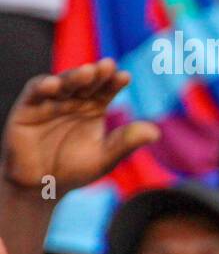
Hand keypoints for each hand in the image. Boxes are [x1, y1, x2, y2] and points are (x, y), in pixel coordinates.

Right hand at [1, 60, 158, 194]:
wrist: (42, 187)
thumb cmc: (75, 170)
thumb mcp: (104, 158)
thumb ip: (126, 143)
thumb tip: (156, 132)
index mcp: (94, 107)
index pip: (106, 90)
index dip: (114, 82)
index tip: (125, 77)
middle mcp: (73, 100)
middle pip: (86, 83)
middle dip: (97, 74)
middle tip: (107, 66)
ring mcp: (50, 102)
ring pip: (63, 84)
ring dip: (73, 77)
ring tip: (87, 72)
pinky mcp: (27, 109)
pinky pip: (34, 94)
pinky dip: (42, 87)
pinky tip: (52, 84)